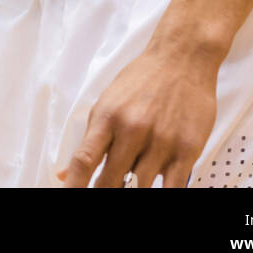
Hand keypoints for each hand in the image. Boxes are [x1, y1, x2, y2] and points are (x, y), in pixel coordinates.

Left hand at [57, 41, 217, 187]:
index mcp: (108, 116)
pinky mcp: (187, 149)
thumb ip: (90, 140)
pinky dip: (162, 192)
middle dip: (103, 192)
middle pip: (110, 181)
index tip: (69, 195)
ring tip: (129, 183)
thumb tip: (65, 174)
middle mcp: (132, 129)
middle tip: (105, 188)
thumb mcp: (108, 102)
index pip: (84, 160)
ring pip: (139, 189)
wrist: (183, 58)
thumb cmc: (144, 79)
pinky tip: (155, 186)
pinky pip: (172, 188)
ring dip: (131, 190)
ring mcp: (160, 141)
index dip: (74, 185)